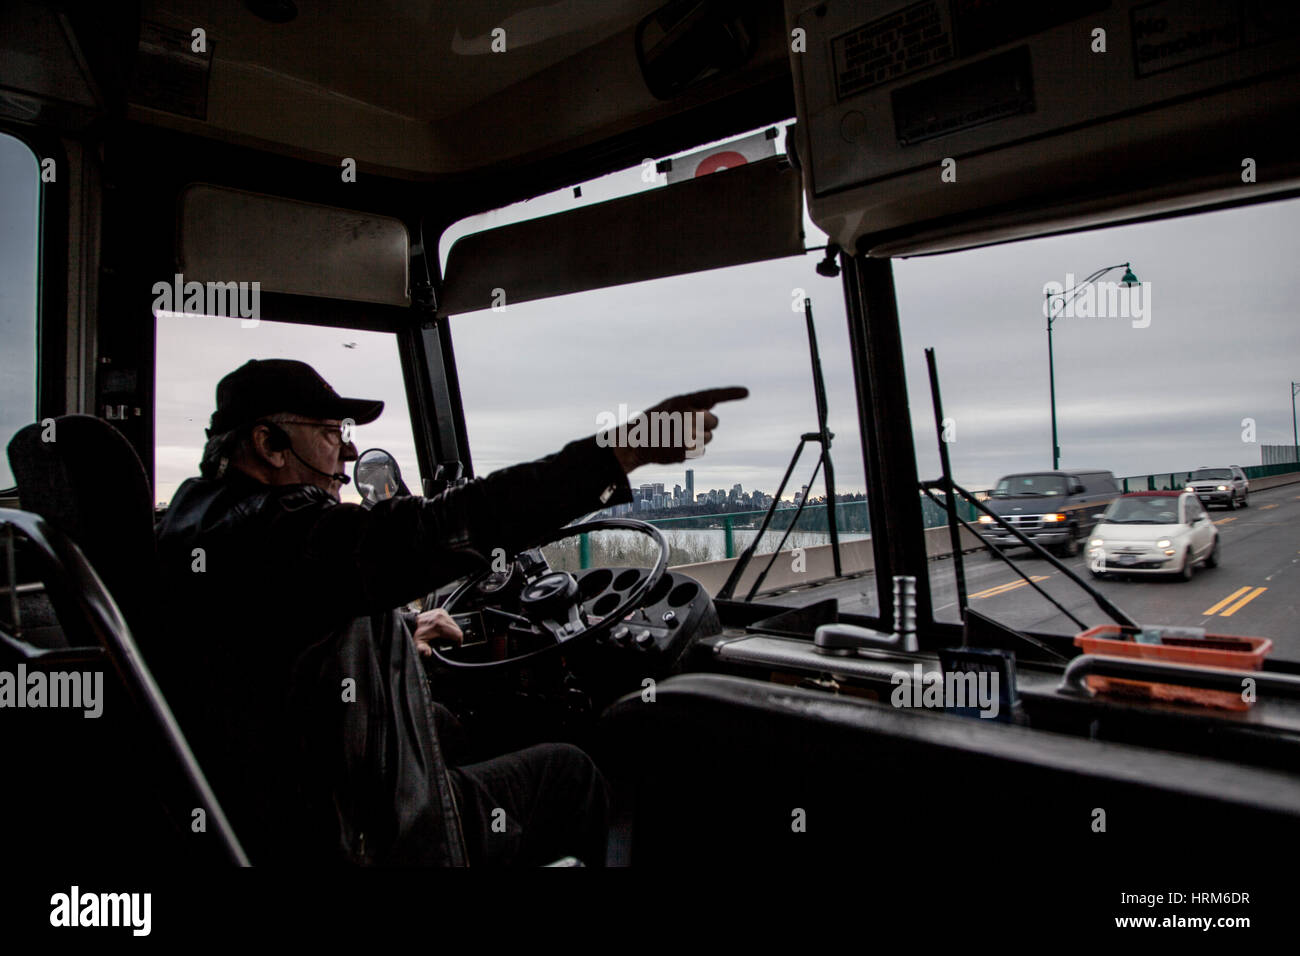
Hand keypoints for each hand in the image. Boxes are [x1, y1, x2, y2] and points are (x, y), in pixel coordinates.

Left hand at [411, 607, 463, 656]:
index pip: (457, 634)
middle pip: (457, 629)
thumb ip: (423, 650)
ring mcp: (441, 612)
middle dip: (454, 637)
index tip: (454, 646)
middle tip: (448, 642)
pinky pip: (451, 620)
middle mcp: (440, 617)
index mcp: (438, 625)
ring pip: (455, 624)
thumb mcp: (419, 644)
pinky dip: (449, 626)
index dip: (458, 642)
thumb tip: (427, 653)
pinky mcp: (441, 611)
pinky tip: (443, 630)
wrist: (411, 623)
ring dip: (452, 631)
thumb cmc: (417, 635)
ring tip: (444, 636)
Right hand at [605, 386, 748, 472]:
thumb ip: (693, 404)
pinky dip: (693, 450)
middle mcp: (686, 415)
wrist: (636, 443)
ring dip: (700, 438)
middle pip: (714, 421)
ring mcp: (686, 434)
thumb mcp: (672, 406)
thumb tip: (713, 401)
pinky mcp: (686, 450)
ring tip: (681, 437)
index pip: (711, 394)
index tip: (747, 392)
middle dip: (708, 424)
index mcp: (682, 401)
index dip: (730, 393)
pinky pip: (701, 450)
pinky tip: (677, 446)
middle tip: (692, 426)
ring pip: (709, 437)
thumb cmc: (655, 422)